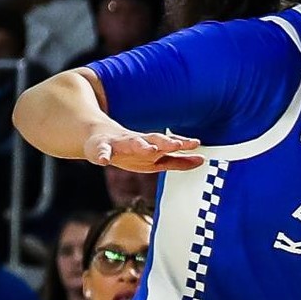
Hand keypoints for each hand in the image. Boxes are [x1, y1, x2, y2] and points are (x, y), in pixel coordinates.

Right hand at [85, 130, 201, 172]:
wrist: (98, 138)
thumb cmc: (132, 152)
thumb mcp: (156, 158)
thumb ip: (178, 161)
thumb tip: (202, 160)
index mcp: (151, 145)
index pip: (169, 143)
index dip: (182, 144)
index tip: (196, 143)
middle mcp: (137, 141)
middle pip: (153, 140)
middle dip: (165, 142)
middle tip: (176, 144)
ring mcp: (119, 144)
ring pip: (131, 143)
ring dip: (141, 146)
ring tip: (150, 150)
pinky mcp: (101, 148)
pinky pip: (101, 151)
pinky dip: (102, 155)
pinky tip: (103, 160)